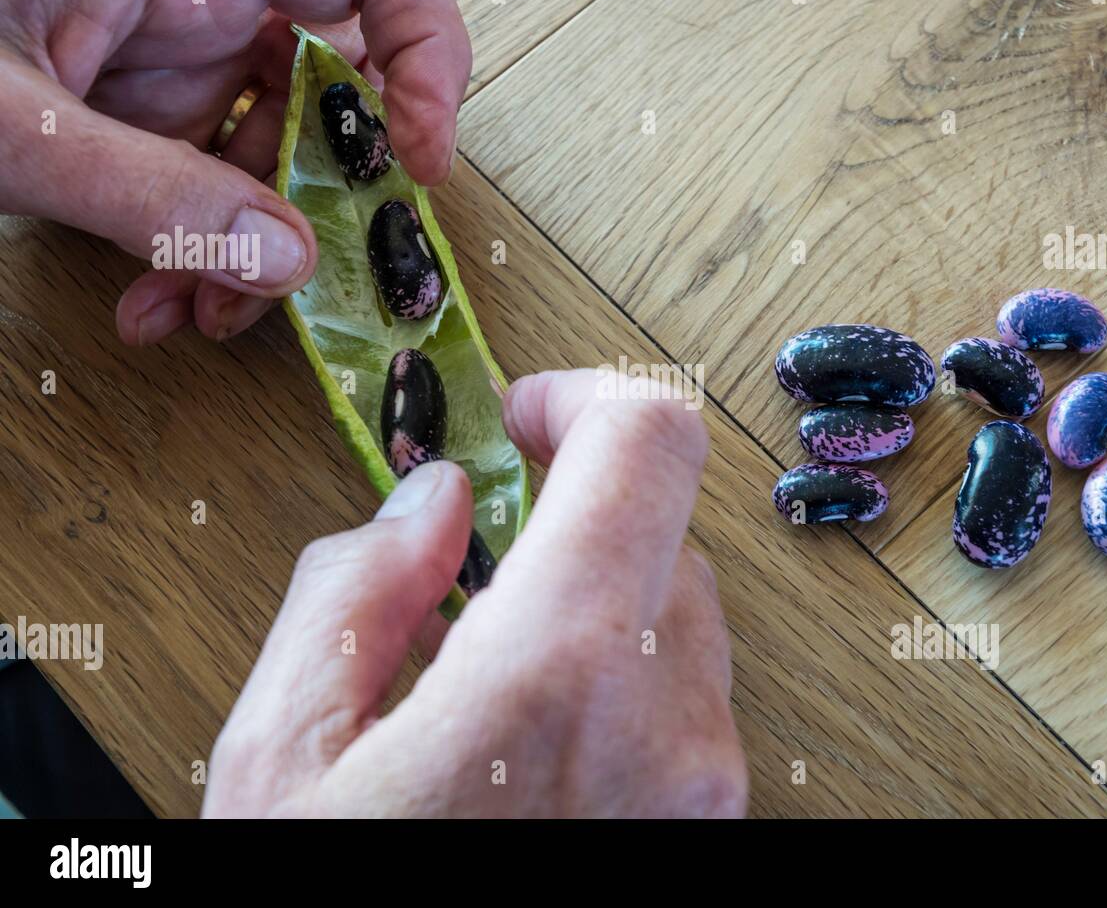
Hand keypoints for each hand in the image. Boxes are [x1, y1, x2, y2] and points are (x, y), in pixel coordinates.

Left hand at [0, 0, 469, 343]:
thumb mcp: (7, 124)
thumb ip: (150, 196)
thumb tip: (281, 259)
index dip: (426, 48)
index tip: (420, 148)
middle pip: (331, 77)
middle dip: (328, 190)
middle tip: (314, 266)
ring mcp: (165, 45)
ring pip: (270, 147)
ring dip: (254, 246)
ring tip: (205, 312)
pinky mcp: (133, 100)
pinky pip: (206, 178)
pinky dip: (198, 249)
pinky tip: (163, 299)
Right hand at [202, 371, 746, 817]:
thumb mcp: (282, 762)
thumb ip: (356, 594)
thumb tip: (431, 508)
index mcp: (558, 670)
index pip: (649, 442)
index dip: (588, 398)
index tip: (529, 415)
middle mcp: (667, 722)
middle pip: (663, 526)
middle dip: (572, 517)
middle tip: (482, 555)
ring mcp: (704, 782)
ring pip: (678, 616)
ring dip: (591, 606)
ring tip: (488, 674)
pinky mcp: (712, 821)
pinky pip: (681, 700)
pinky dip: (615, 681)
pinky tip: (528, 742)